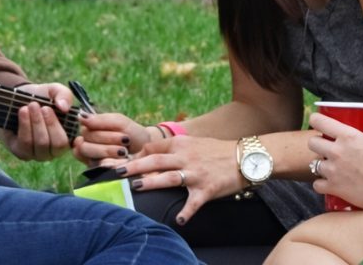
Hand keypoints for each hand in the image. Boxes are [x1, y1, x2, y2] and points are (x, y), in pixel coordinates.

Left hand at [0, 82, 71, 161]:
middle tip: (35, 105)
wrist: (18, 101)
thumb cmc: (41, 98)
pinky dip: (24, 126)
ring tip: (29, 106)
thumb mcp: (54, 91)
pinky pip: (25, 144)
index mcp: (66, 138)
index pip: (66, 141)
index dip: (58, 126)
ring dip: (34, 123)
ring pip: (40, 143)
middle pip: (55, 144)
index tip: (48, 108)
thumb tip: (64, 107)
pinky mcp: (23, 154)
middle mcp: (54, 151)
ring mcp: (38, 154)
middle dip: (45, 123)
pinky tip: (22, 113)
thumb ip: (64, 95)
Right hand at [71, 112, 153, 164]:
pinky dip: (111, 163)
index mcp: (91, 130)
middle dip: (107, 141)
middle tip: (125, 141)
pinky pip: (96, 167)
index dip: (99, 130)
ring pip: (89, 155)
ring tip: (125, 151)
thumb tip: (79, 116)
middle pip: (85, 143)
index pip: (84, 130)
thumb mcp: (119, 122)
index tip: (118, 130)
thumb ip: (100, 120)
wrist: (147, 151)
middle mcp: (88, 144)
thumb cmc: (133, 134)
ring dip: (108, 151)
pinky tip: (122, 161)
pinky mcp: (97, 172)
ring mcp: (91, 159)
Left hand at [117, 136, 246, 225]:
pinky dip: (186, 211)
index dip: (136, 156)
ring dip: (152, 183)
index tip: (122, 164)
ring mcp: (197, 173)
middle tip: (117, 173)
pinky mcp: (208, 188)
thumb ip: (173, 148)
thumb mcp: (193, 143)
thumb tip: (150, 155)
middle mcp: (187, 157)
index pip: (153, 149)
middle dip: (135, 167)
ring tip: (137, 188)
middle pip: (156, 161)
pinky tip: (178, 220)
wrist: (245, 157)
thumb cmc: (216, 151)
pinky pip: (194, 202)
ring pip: (170, 177)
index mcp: (181, 144)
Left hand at [307, 112, 362, 210]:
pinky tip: (327, 185)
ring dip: (320, 166)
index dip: (316, 120)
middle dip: (317, 144)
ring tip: (329, 168)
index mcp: (348, 135)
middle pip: (312, 142)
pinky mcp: (334, 188)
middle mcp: (336, 151)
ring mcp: (333, 170)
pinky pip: (317, 185)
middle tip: (327, 148)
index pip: (318, 121)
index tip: (318, 122)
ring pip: (313, 165)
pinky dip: (321, 185)